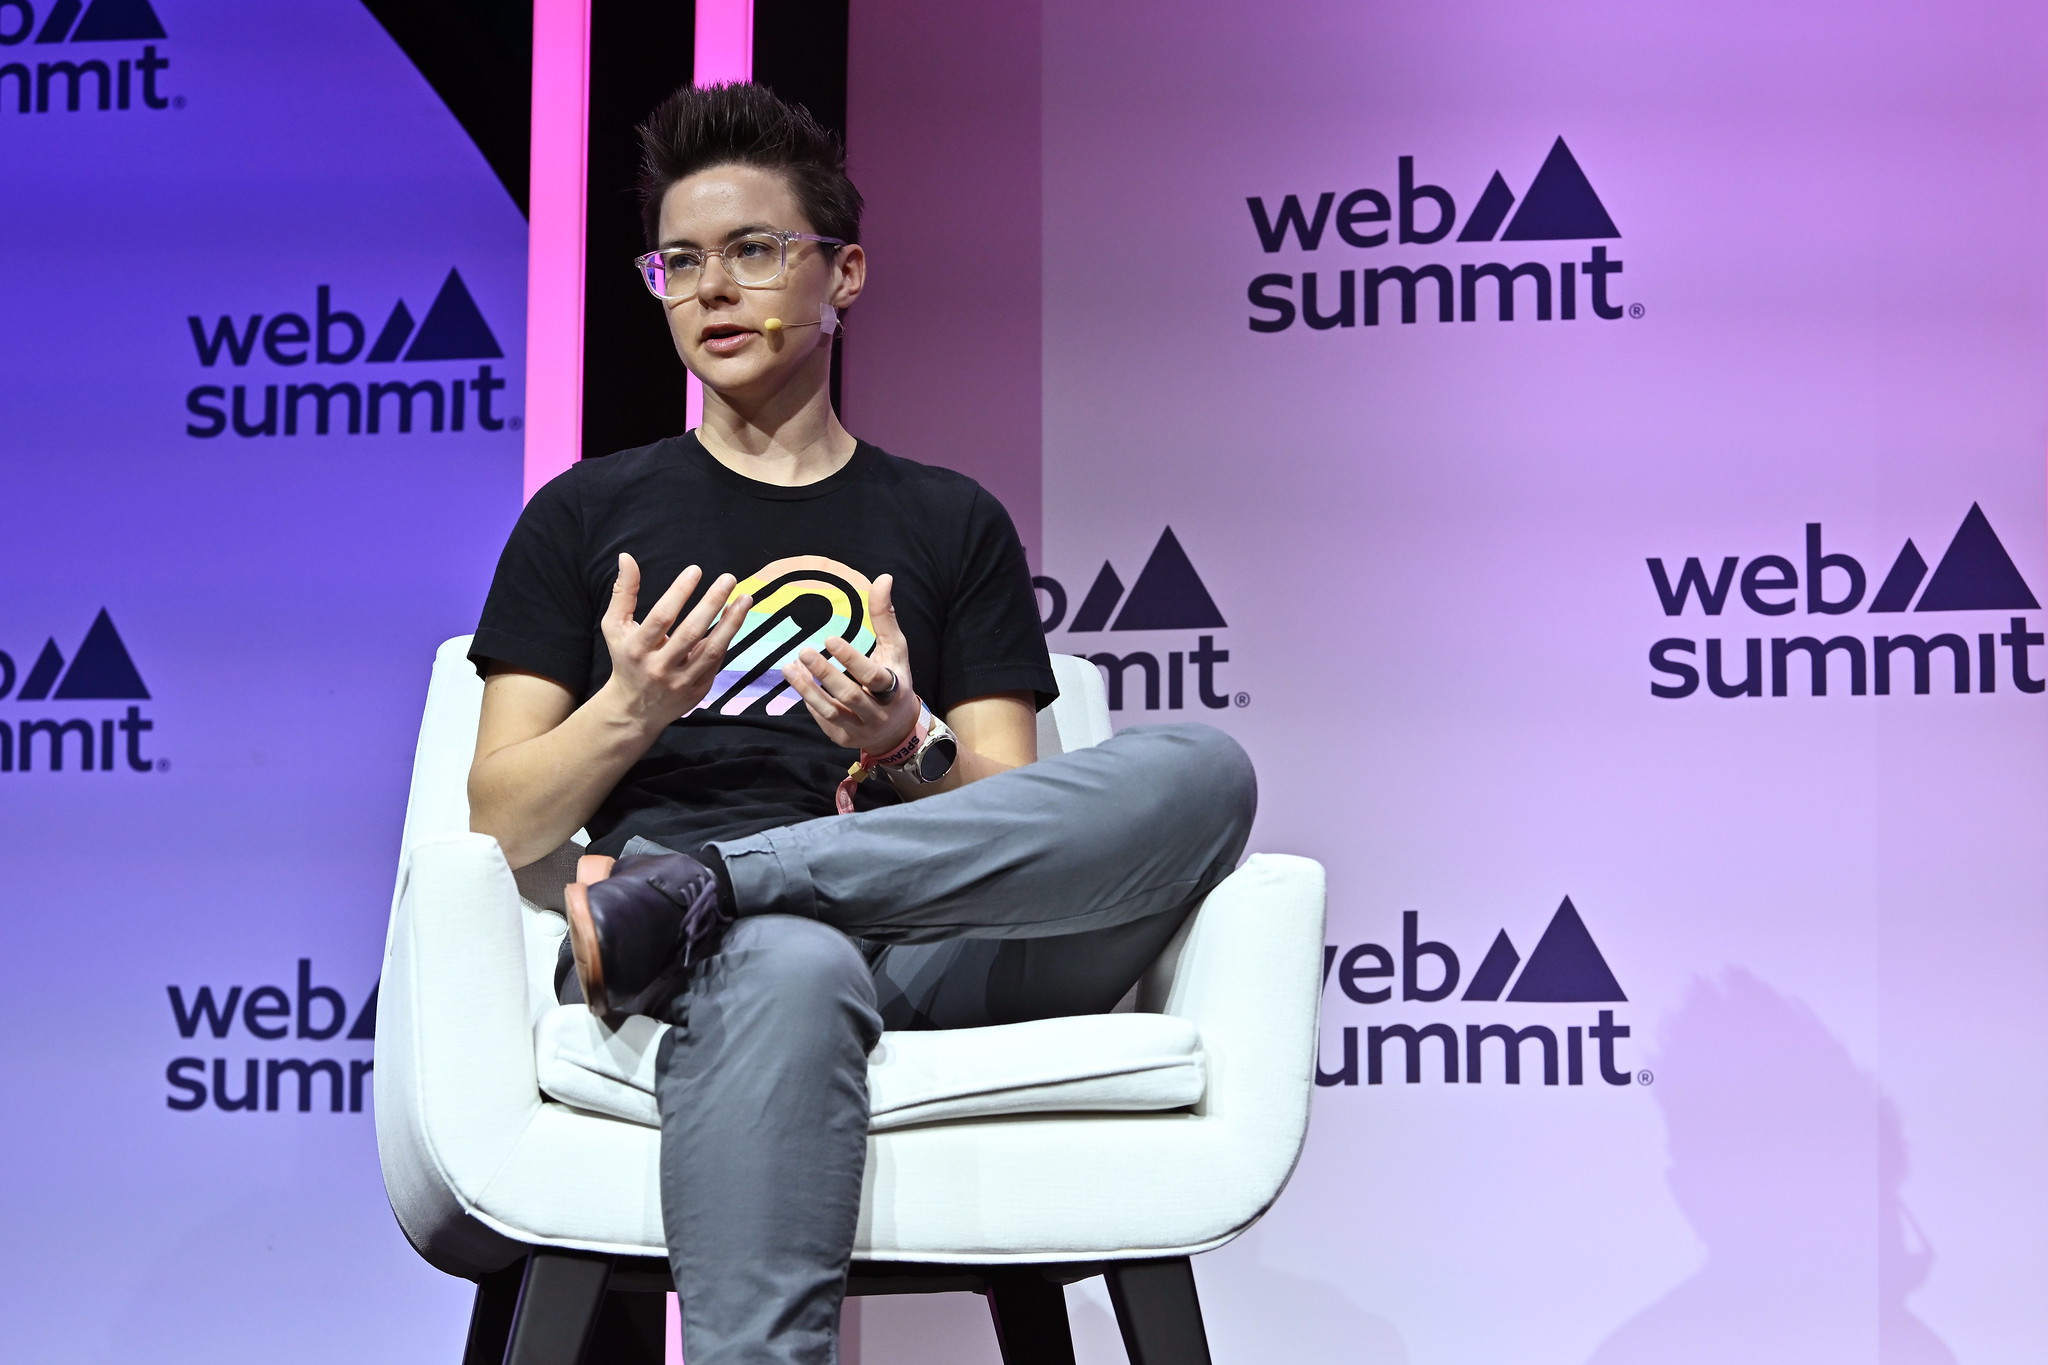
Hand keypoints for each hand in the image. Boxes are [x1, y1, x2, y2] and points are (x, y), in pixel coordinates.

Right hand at [598, 554, 751, 730]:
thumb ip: (623, 593)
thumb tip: (627, 558)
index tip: (696, 570)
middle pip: (690, 632)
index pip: (661, 617)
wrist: (634, 709)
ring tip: (745, 598)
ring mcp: (680, 682)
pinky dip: (727, 638)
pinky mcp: (697, 691)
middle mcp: (658, 667)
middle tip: (729, 579)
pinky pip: (717, 662)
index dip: (679, 592)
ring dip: (732, 623)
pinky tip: (736, 617)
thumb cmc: (626, 658)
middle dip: (712, 603)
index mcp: (637, 649)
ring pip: (711, 650)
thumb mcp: (614, 627)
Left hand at [780, 572, 920, 753]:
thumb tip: (884, 577)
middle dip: (825, 674)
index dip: (851, 659)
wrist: (898, 729)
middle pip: (849, 696)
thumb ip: (885, 616)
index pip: (873, 676)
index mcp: (894, 688)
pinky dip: (809, 702)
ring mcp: (860, 729)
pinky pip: (823, 721)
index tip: (829, 638)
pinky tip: (797, 682)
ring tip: (789, 667)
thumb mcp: (894, 648)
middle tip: (803, 652)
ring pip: (832, 712)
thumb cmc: (893, 678)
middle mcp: (879, 713)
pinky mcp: (844, 738)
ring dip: (808, 689)